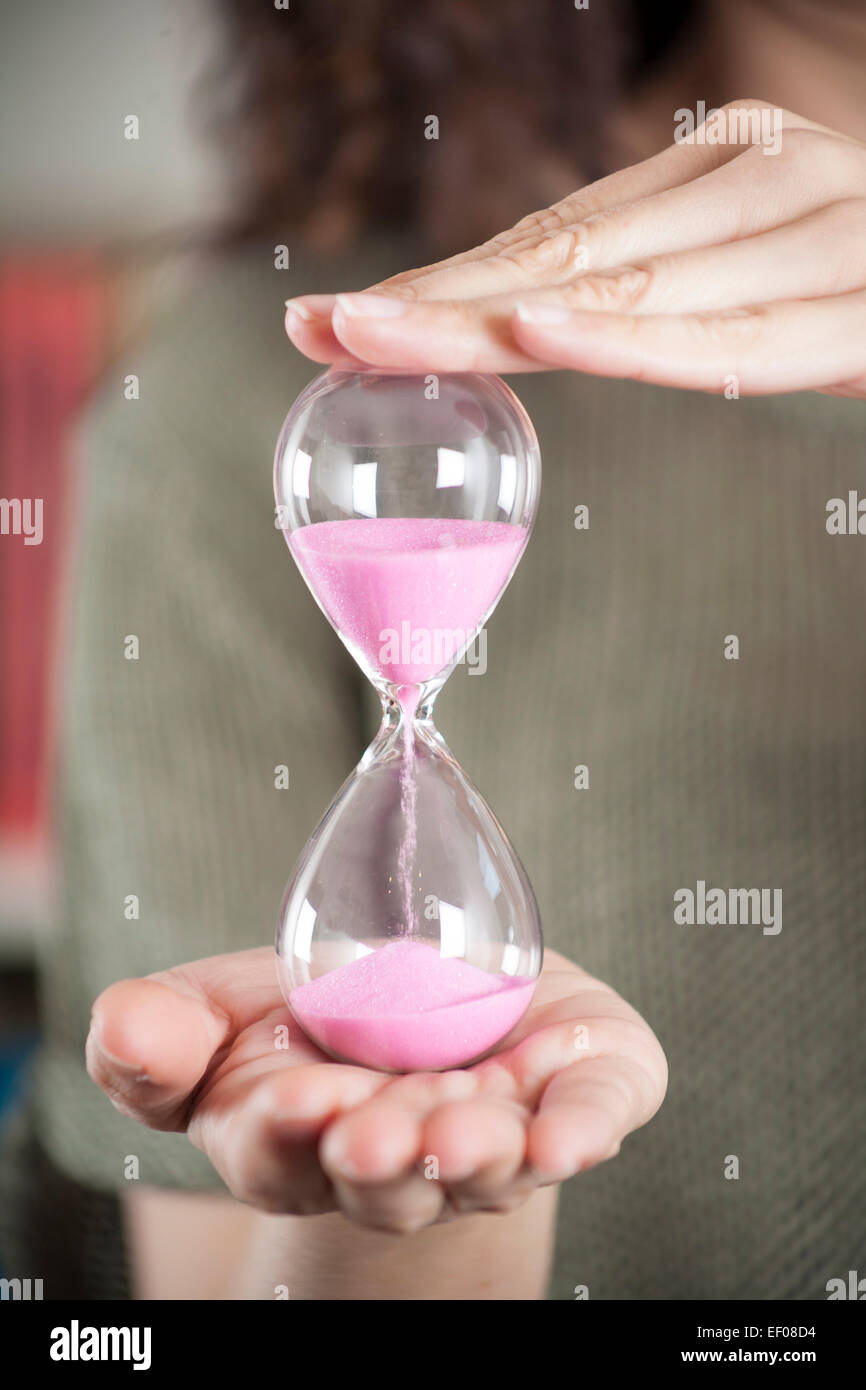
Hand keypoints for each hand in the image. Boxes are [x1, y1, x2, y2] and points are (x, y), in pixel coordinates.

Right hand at [87, 946, 666, 1233]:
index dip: (288, 1128)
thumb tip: (122, 1024)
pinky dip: (581, 1125)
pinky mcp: (574, 1092)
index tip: (294, 1098)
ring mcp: (495, 1134)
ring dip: (477, 1151)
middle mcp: (403, 1159)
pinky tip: (570, 1135)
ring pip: (488, 1167)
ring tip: (466, 1129)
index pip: (282, 1150)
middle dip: (384, 1157)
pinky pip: (588, 1118)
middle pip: (390, 1180)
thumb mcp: (222, 1008)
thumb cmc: (319, 1013)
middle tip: (376, 1136)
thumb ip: (162, 1031)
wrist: (439, 991)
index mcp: (303, 1136)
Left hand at [285, 101, 865, 396]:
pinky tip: (540, 332)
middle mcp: (765, 180)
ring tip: (377, 342)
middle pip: (569, 257)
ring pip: (633, 289)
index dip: (441, 283)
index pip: (556, 236)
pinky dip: (636, 338)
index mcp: (726, 170)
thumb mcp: (755, 279)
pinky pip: (739, 332)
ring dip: (494, 321)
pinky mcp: (865, 293)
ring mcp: (820, 224)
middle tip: (323, 331)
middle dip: (434, 305)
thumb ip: (664, 290)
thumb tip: (536, 319)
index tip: (336, 323)